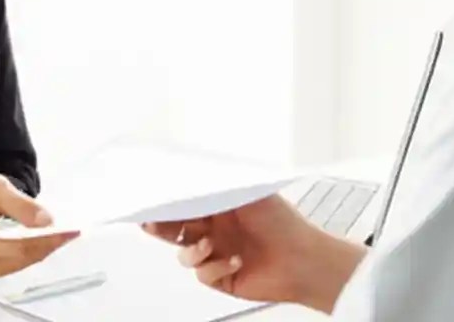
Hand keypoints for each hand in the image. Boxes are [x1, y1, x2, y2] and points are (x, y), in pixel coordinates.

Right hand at [0, 171, 77, 277]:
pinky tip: (51, 235)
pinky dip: (39, 247)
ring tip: (67, 229)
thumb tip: (48, 221)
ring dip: (48, 245)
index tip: (71, 229)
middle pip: (26, 254)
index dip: (48, 238)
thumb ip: (20, 205)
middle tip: (75, 227)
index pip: (19, 244)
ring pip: (27, 259)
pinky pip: (22, 260)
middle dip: (52, 241)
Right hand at [143, 195, 365, 313]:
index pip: (183, 204)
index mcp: (219, 207)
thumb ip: (217, 186)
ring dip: (193, 250)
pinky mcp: (222, 277)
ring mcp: (217, 254)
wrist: (304, 259)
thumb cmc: (283, 222)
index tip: (149, 201)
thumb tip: (190, 176)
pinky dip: (216, 267)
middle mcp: (215, 230)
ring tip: (209, 243)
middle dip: (161, 227)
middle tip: (153, 223)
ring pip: (185, 255)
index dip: (164, 204)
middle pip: (175, 230)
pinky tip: (235, 260)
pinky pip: (203, 274)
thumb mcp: (249, 193)